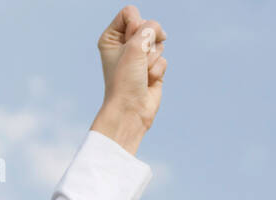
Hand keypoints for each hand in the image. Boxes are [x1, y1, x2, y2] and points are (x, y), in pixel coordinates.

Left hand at [94, 6, 167, 149]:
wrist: (130, 110)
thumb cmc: (125, 80)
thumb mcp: (134, 46)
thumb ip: (150, 28)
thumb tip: (161, 33)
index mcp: (112, 37)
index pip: (130, 12)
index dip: (135, 26)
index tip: (129, 45)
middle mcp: (124, 45)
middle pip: (147, 26)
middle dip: (146, 45)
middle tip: (136, 63)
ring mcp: (139, 57)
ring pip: (158, 43)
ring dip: (152, 59)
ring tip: (141, 74)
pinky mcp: (152, 68)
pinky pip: (163, 58)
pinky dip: (157, 70)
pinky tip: (148, 82)